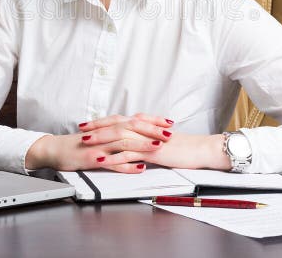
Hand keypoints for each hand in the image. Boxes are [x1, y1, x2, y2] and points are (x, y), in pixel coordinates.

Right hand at [25, 113, 172, 172]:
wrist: (55, 149)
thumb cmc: (78, 145)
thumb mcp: (101, 137)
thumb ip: (117, 135)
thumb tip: (136, 135)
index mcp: (110, 127)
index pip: (135, 120)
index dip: (153, 120)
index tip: (169, 122)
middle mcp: (106, 133)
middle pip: (132, 127)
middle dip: (152, 130)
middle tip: (169, 133)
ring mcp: (100, 146)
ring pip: (124, 142)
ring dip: (142, 144)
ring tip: (158, 146)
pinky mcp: (93, 159)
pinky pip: (112, 162)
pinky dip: (127, 165)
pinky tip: (139, 168)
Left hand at [80, 114, 230, 170]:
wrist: (200, 149)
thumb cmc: (183, 147)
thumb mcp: (161, 141)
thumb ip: (147, 139)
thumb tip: (136, 142)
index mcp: (145, 126)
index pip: (119, 121)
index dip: (102, 122)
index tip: (88, 124)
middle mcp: (143, 130)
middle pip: (115, 126)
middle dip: (96, 128)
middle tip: (81, 130)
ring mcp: (146, 141)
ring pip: (119, 138)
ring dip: (101, 140)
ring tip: (86, 143)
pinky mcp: (152, 153)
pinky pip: (130, 155)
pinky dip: (115, 158)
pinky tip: (104, 161)